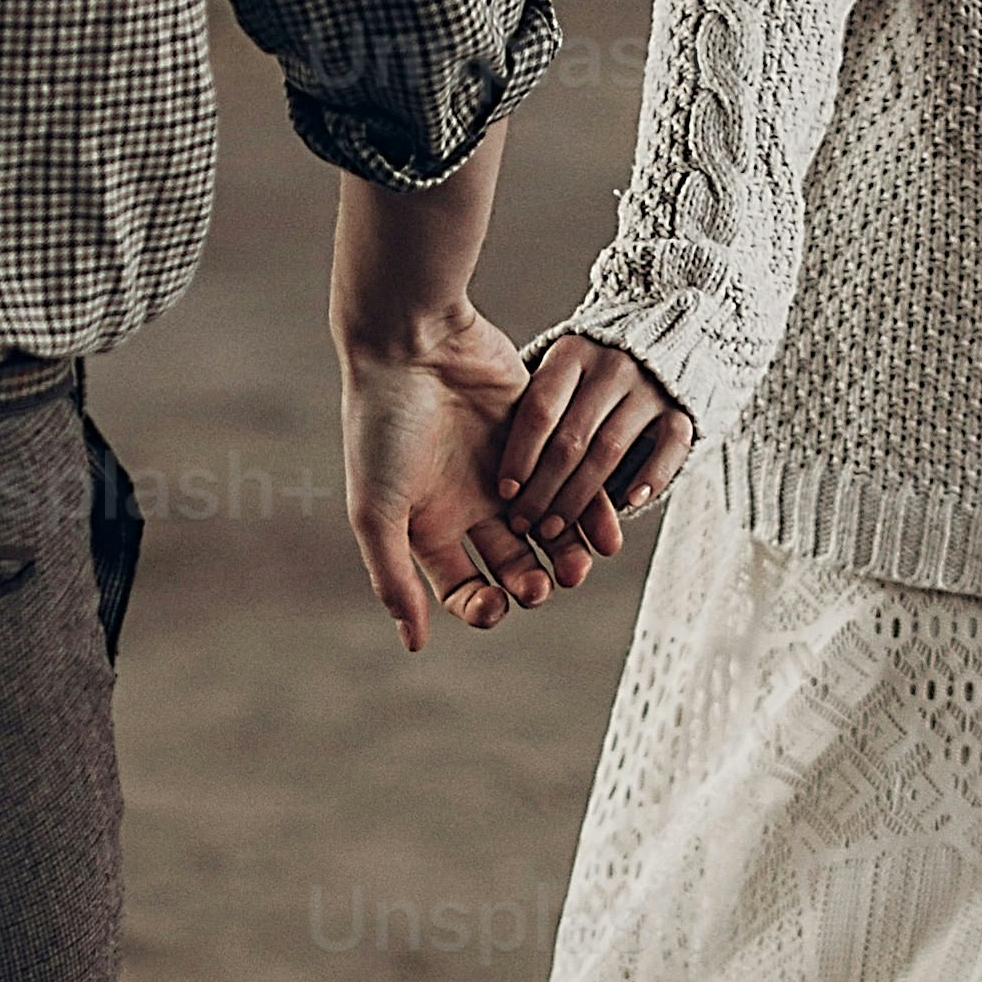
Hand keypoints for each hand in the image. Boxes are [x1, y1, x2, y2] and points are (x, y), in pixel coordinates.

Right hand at [338, 312, 607, 652]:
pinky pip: (574, 482)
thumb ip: (393, 576)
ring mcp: (508, 470)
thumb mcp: (377, 507)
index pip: (464, 588)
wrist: (411, 339)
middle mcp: (469, 504)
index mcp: (428, 526)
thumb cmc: (382, 423)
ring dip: (566, 556)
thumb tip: (413, 642)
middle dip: (531, 584)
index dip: (484, 607)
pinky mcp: (540, 436)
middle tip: (542, 584)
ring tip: (578, 565)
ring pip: (549, 530)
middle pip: (513, 566)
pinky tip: (605, 532)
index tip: (496, 603)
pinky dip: (591, 511)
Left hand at [490, 330, 693, 557]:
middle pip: (572, 438)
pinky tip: (629, 504)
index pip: (540, 409)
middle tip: (525, 524)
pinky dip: (652, 476)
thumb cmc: (584, 376)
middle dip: (544, 489)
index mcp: (572, 354)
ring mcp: (649, 388)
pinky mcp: (680, 411)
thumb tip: (493, 473)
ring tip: (556, 530)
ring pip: (611, 450)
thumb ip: (532, 407)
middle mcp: (612, 367)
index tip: (505, 493)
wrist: (655, 343)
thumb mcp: (556, 374)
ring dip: (580, 497)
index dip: (520, 455)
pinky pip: (671, 447)